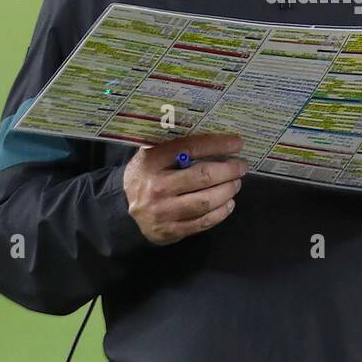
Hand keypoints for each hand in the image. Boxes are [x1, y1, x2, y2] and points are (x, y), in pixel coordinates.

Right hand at [123, 133, 247, 244]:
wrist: (121, 210)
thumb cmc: (144, 176)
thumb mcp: (150, 155)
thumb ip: (173, 144)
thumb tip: (210, 131)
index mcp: (152, 161)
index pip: (191, 148)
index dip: (218, 145)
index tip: (237, 143)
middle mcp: (157, 186)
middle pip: (203, 176)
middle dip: (229, 170)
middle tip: (241, 166)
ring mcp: (164, 211)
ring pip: (206, 201)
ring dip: (228, 191)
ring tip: (236, 184)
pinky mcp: (170, 230)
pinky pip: (202, 222)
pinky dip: (221, 213)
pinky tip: (228, 203)